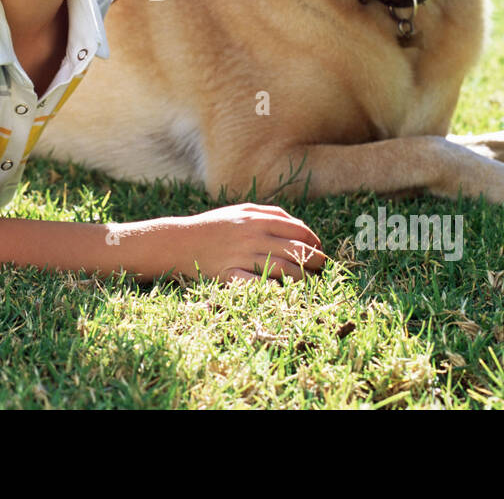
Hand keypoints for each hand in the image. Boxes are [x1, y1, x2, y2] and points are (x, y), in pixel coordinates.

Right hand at [177, 203, 325, 283]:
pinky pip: (257, 284)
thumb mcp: (242, 210)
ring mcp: (242, 256)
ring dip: (303, 278)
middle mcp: (252, 237)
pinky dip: (273, 290)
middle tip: (322, 268)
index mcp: (257, 219)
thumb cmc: (215, 225)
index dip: (314, 241)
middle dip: (316, 261)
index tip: (319, 250)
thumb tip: (300, 226)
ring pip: (284, 269)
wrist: (180, 241)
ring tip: (311, 283)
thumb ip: (271, 214)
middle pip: (296, 250)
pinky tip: (284, 292)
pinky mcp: (229, 275)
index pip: (298, 230)